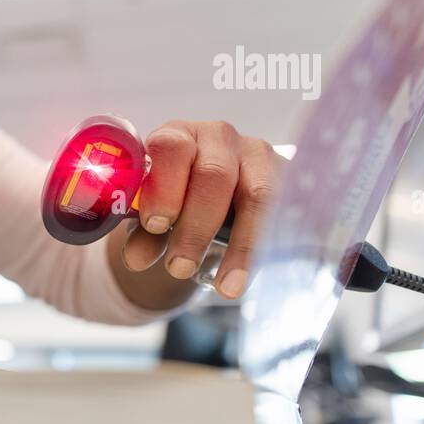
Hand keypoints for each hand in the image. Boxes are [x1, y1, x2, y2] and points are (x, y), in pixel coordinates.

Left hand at [121, 120, 285, 299]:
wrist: (215, 192)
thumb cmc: (178, 196)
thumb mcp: (157, 213)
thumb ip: (146, 234)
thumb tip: (136, 259)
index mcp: (178, 135)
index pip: (171, 147)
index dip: (164, 188)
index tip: (156, 226)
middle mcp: (220, 137)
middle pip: (214, 175)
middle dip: (196, 226)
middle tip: (179, 267)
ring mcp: (258, 154)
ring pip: (257, 194)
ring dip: (240, 245)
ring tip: (225, 288)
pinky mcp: (287, 176)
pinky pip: (285, 211)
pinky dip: (269, 246)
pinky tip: (256, 275)